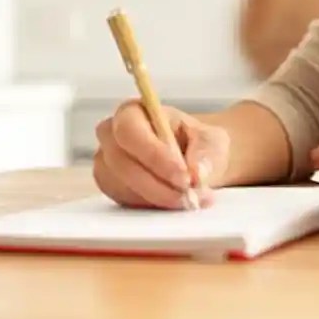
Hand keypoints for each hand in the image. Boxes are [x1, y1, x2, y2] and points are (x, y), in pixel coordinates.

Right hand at [93, 100, 230, 208]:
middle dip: (158, 185)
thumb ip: (205, 154)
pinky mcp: (110, 187)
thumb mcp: (211, 141)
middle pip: (121, 163)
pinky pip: (123, 201)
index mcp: (133, 112)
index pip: (130, 132)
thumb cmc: (198, 143)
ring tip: (191, 201)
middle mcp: (111, 135)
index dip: (154, 156)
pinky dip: (151, 206)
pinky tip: (174, 204)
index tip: (183, 176)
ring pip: (121, 186)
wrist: (194, 161)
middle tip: (189, 196)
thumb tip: (196, 172)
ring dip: (158, 198)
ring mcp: (107, 162)